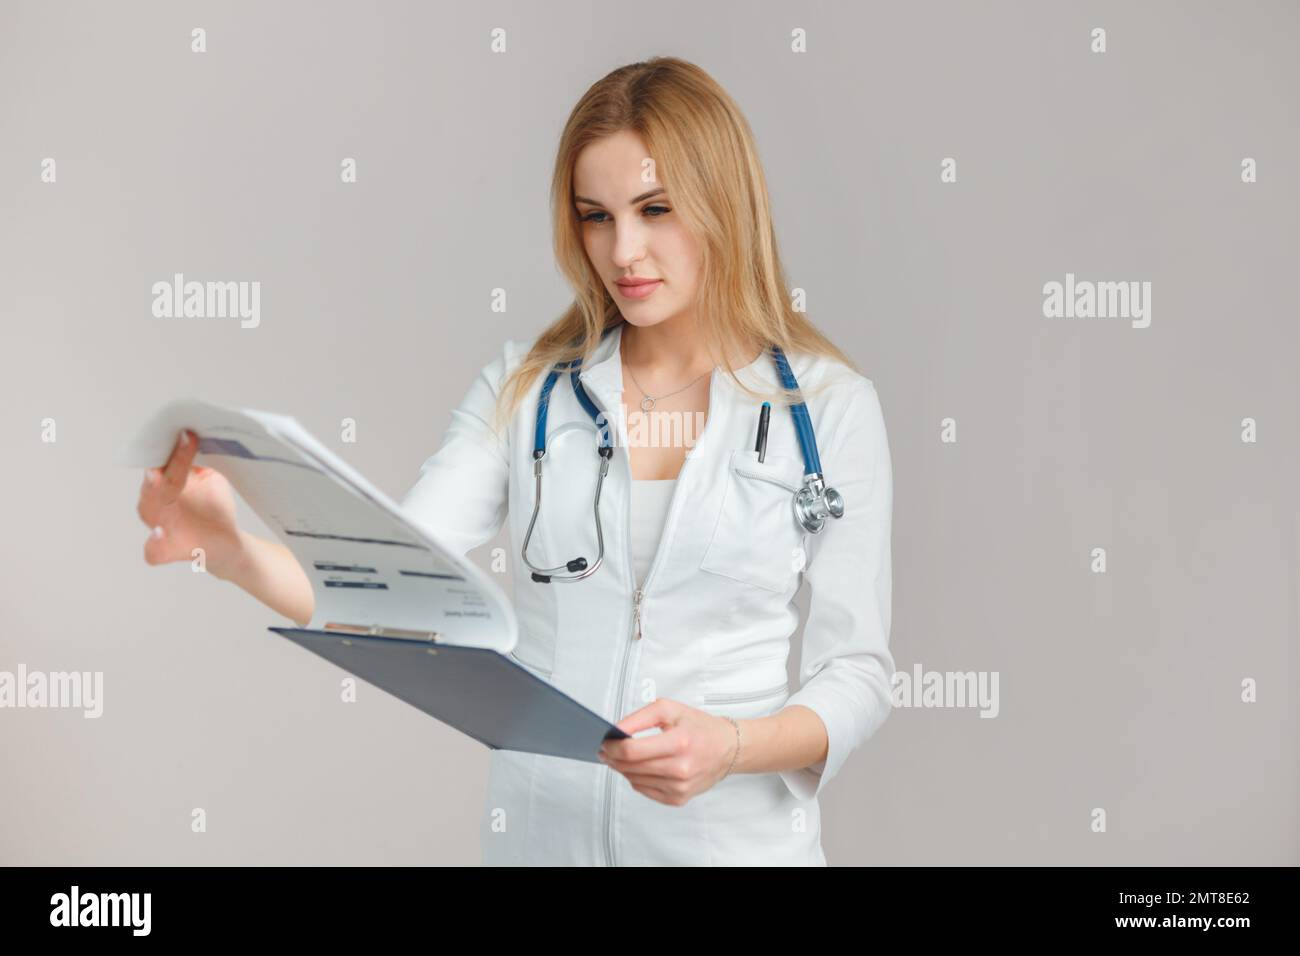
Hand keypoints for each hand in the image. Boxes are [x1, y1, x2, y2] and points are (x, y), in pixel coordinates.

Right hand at [136, 429, 242, 577]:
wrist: (225, 540)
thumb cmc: (212, 504)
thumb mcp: (208, 478)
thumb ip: (197, 461)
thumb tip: (195, 433)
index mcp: (163, 483)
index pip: (167, 463)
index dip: (176, 450)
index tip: (188, 434)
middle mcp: (154, 502)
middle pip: (151, 484)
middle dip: (155, 471)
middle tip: (161, 458)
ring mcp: (157, 526)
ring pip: (148, 509)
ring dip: (153, 495)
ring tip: (157, 479)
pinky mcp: (165, 549)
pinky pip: (153, 549)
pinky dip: (154, 543)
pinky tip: (160, 534)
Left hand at [597, 699, 738, 805]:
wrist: (727, 748)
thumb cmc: (698, 726)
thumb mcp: (669, 709)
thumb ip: (639, 718)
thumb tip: (614, 731)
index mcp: (679, 742)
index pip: (632, 750)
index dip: (610, 747)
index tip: (602, 741)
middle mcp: (681, 768)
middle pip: (630, 767)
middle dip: (611, 757)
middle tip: (605, 749)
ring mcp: (680, 787)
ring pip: (634, 780)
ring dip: (622, 768)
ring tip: (620, 756)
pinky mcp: (678, 798)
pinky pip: (644, 790)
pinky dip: (635, 778)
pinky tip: (638, 767)